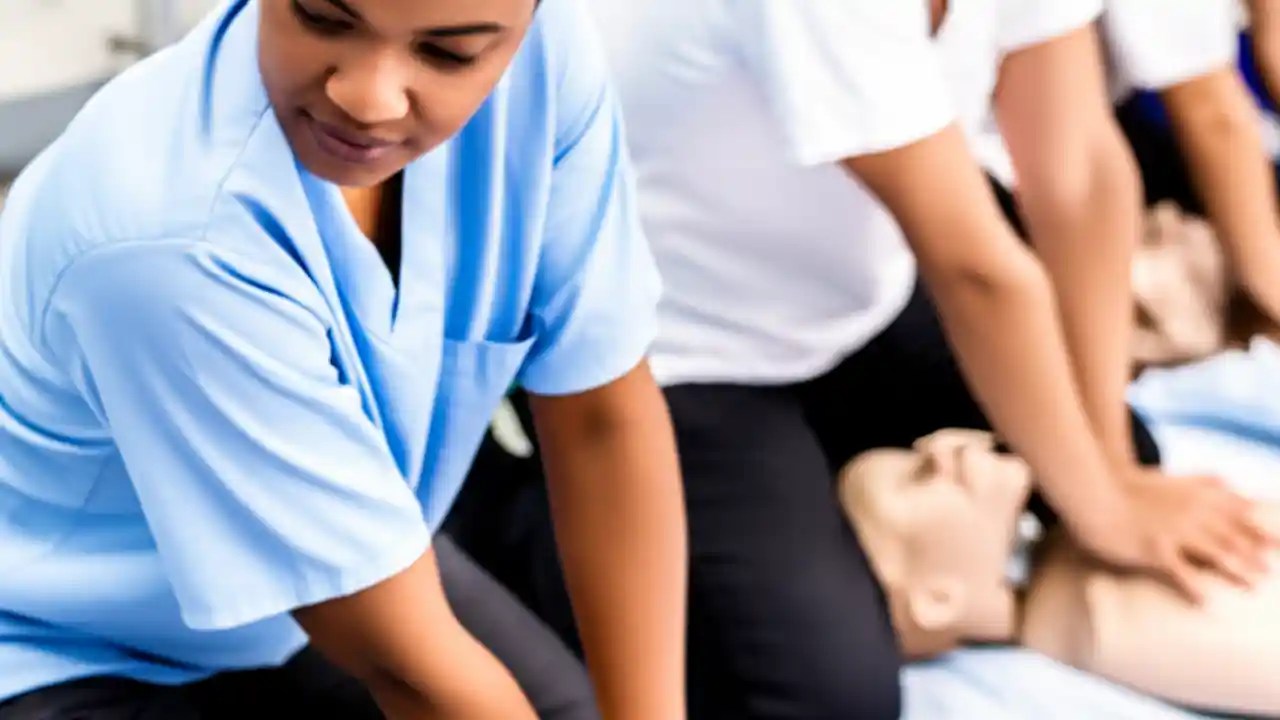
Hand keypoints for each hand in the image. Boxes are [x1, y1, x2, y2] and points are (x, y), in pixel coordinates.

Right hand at [1069, 470, 1275, 601]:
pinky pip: (1181, 573)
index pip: (1239, 512)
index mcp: (1196, 495)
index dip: (1261, 528)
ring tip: (1254, 586)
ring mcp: (1174, 531)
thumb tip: (1227, 480)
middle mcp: (1191, 512)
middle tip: (1271, 572)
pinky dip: (1196, 588)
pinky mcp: (1154, 548)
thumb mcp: (1168, 476)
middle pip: (1234, 536)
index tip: (1277, 543)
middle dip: (1255, 555)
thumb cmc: (1127, 487)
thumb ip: (1200, 479)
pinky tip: (1206, 602)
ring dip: (1238, 571)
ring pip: (1217, 553)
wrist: (1092, 492)